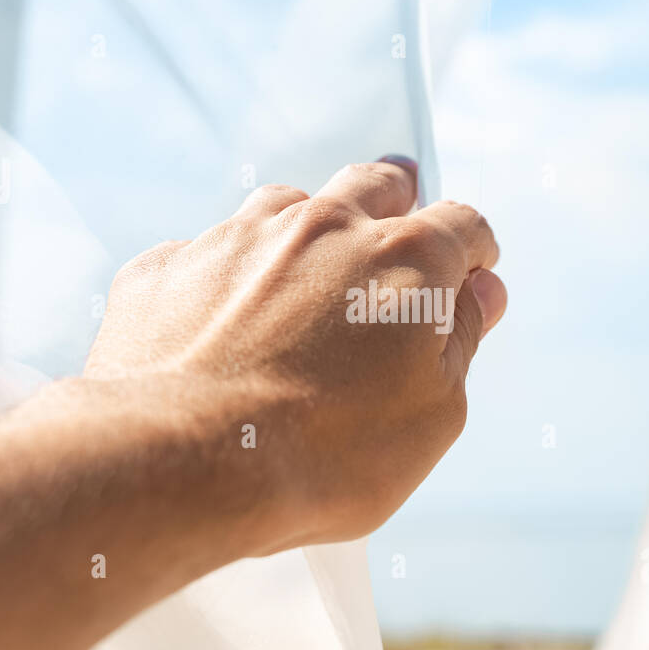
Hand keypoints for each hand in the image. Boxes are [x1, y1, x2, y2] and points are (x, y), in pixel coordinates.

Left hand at [80, 159, 506, 555]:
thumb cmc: (324, 455)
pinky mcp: (168, 267)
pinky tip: (223, 330)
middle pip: (375, 186)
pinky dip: (227, 282)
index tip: (469, 276)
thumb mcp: (432, 416)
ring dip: (307, 233)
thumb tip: (481, 292)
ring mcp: (238, 237)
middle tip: (394, 241)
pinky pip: (208, 255)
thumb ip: (460, 341)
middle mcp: (324, 225)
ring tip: (305, 283)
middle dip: (396, 205)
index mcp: (406, 258)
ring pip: (287, 206)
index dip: (474, 252)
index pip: (463, 225)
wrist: (181, 463)